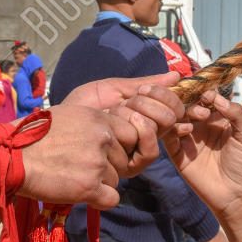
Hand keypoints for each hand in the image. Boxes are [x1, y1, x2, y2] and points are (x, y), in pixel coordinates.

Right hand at [17, 105, 129, 209]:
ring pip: (116, 180)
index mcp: (98, 119)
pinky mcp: (89, 187)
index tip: (102, 152)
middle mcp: (101, 139)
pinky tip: (82, 194)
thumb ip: (91, 124)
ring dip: (99, 183)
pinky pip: (112, 199)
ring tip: (72, 178)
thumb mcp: (66, 116)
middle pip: (124, 160)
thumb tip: (107, 134)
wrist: (10, 156)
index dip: (119, 146)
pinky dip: (99, 200)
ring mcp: (97, 164)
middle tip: (82, 167)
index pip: (131, 134)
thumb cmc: (31, 136)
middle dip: (109, 167)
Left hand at [59, 73, 186, 176]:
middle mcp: (147, 135)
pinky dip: (143, 130)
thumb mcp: (116, 89)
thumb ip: (146, 83)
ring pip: (163, 128)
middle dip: (152, 101)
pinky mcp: (131, 166)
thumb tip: (177, 75)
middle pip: (172, 117)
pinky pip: (150, 151)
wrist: (64, 121)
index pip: (174, 107)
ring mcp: (140, 150)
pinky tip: (129, 120)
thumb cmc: (84, 105)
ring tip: (121, 109)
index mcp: (146, 116)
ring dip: (144, 112)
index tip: (144, 88)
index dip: (166, 95)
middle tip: (130, 99)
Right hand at [167, 89, 241, 216]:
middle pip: (187, 105)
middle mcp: (200, 126)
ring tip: (195, 121)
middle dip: (192, 103)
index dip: (203, 92)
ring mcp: (187, 140)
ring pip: (175, 118)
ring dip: (182, 114)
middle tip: (202, 112)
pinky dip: (172, 129)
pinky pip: (167, 137)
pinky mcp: (177, 153)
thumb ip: (236, 112)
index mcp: (217, 119)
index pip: (204, 98)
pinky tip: (186, 131)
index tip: (206, 93)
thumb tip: (215, 96)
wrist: (235, 194)